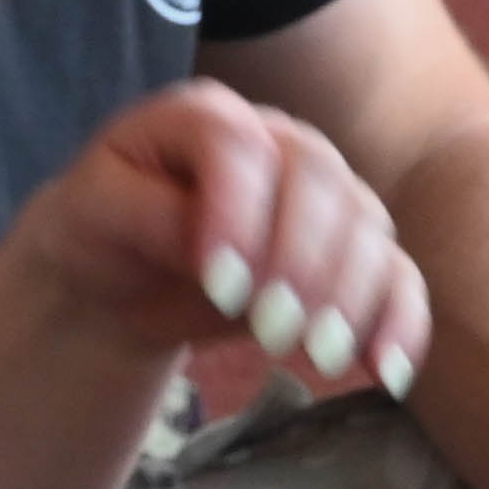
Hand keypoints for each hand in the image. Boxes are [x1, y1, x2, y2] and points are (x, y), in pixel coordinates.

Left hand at [11, 82, 432, 398]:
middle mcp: (279, 144)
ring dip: (350, 296)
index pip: (239, 147)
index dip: (237, 210)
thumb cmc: (102, 232)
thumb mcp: (88, 216)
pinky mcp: (353, 254)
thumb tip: (208, 243)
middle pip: (319, 180)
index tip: (219, 282)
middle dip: (302, 259)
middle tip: (271, 329)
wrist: (120, 281)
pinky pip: (397, 278)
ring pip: (366, 228)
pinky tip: (387, 370)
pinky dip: (399, 323)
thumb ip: (144, 213)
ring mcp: (326, 196)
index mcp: (208, 119)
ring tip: (316, 358)